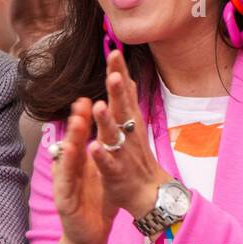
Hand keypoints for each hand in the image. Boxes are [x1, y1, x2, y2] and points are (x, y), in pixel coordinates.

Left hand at [52, 48, 170, 243]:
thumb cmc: (137, 156)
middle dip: (118, 90)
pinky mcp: (116, 173)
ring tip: (98, 106)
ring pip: (114, 135)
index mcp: (130, 121)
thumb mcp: (134, 124)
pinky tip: (93, 148)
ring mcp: (123, 153)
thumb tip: (126, 75)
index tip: (114, 49)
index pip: (124, 92)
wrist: (149, 193)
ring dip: (106, 121)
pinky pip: (108, 164)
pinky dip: (101, 156)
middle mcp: (128, 133)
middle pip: (123, 109)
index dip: (119, 72)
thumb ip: (128, 101)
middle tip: (113, 71)